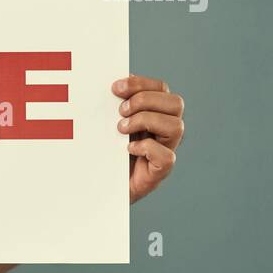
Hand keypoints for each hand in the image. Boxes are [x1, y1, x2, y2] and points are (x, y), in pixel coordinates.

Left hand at [113, 73, 183, 203]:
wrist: (96, 188)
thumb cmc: (101, 153)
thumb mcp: (105, 124)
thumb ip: (112, 105)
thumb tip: (114, 84)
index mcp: (153, 115)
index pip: (162, 89)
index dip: (141, 84)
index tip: (115, 88)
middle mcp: (163, 132)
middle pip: (176, 103)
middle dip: (145, 101)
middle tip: (120, 111)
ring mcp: (163, 152)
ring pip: (177, 127)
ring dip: (146, 121)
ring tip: (121, 129)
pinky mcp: (157, 173)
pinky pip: (167, 157)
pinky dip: (147, 148)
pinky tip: (127, 149)